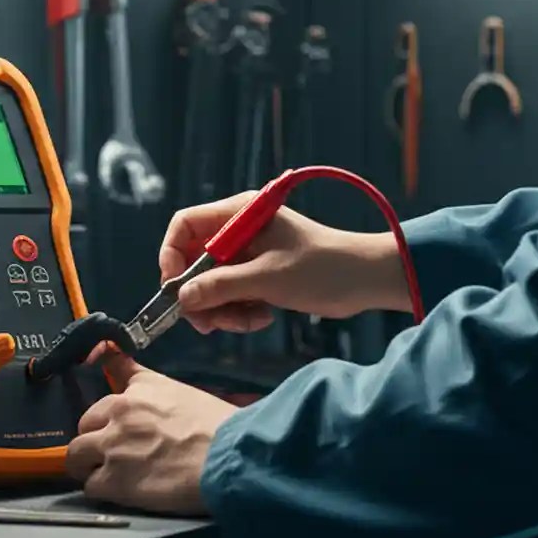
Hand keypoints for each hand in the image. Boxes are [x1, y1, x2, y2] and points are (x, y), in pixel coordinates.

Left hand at [66, 350, 236, 514]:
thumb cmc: (219, 427)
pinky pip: (90, 485)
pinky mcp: (113, 479)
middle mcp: (119, 411)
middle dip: (96, 437)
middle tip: (113, 451)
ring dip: (89, 464)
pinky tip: (120, 491)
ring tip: (107, 474)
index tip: (105, 402)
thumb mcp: (186, 392)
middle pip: (85, 423)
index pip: (109, 374)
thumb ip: (155, 387)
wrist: (229, 458)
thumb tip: (140, 382)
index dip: (107, 396)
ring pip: (76, 455)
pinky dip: (101, 489)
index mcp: (140, 388)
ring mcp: (112, 446)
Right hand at [159, 192, 410, 333]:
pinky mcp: (259, 274)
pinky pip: (232, 294)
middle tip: (208, 323)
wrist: (366, 280)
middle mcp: (238, 230)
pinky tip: (262, 317)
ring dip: (222, 308)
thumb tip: (182, 297)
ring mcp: (248, 253)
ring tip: (247, 321)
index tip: (176, 290)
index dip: (171, 256)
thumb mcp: (266, 279)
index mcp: (239, 214)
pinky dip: (239, 310)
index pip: (184, 226)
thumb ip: (220, 287)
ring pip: (211, 283)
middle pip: (193, 260)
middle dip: (200, 294)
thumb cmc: (321, 268)